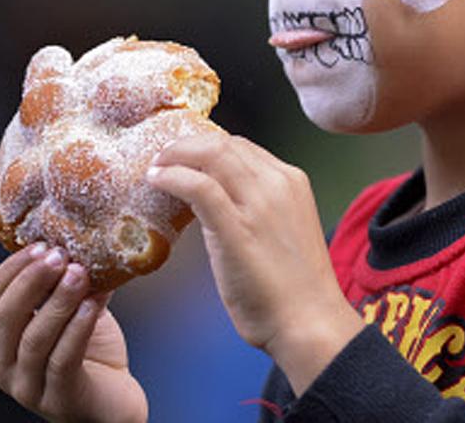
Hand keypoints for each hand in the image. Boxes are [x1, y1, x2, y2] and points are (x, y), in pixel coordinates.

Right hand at [0, 244, 148, 422]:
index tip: (41, 244)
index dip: (14, 268)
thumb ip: (70, 282)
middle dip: (32, 280)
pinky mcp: (58, 399)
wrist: (114, 402)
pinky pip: (62, 361)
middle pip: (7, 316)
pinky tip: (92, 305)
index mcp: (0, 337)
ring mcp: (27, 386)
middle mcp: (3, 363)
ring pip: (34, 338)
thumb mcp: (73, 311)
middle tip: (58, 255)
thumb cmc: (91, 354)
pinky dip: (76, 329)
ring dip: (58, 301)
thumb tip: (83, 242)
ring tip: (80, 274)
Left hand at [147, 133, 363, 394]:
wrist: (309, 321)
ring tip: (156, 168)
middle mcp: (277, 183)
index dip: (205, 146)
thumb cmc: (295, 288)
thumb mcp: (282, 229)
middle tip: (162, 158)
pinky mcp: (236, 228)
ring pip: (211, 154)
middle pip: (223, 143)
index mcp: (290, 181)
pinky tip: (157, 181)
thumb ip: (256, 208)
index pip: (241, 147)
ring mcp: (258, 203)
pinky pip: (199, 186)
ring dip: (175, 155)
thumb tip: (213, 201)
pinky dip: (173, 176)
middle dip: (186, 145)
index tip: (183, 156)